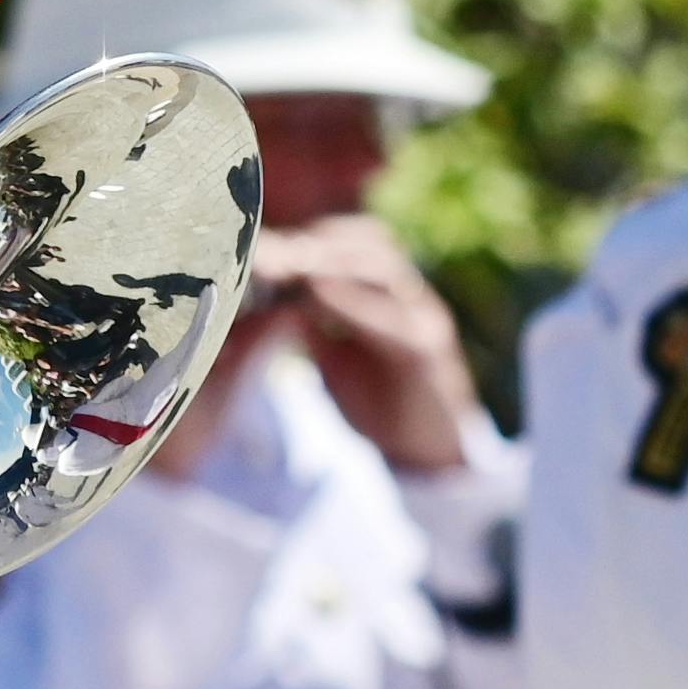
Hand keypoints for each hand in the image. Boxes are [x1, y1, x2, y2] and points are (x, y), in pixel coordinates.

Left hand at [242, 213, 480, 476]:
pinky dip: (350, 303)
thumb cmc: (380, 400)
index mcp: (393, 291)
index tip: (261, 240)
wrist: (426, 451)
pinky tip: (312, 295)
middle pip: (367, 245)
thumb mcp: (335, 352)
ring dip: (328, 262)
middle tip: (265, 248)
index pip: (354, 242)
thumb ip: (311, 318)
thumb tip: (267, 289)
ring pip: (380, 269)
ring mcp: (425, 319)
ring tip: (283, 263)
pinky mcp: (426, 352)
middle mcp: (413, 295)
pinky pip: (390, 319)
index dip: (308, 237)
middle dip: (313, 243)